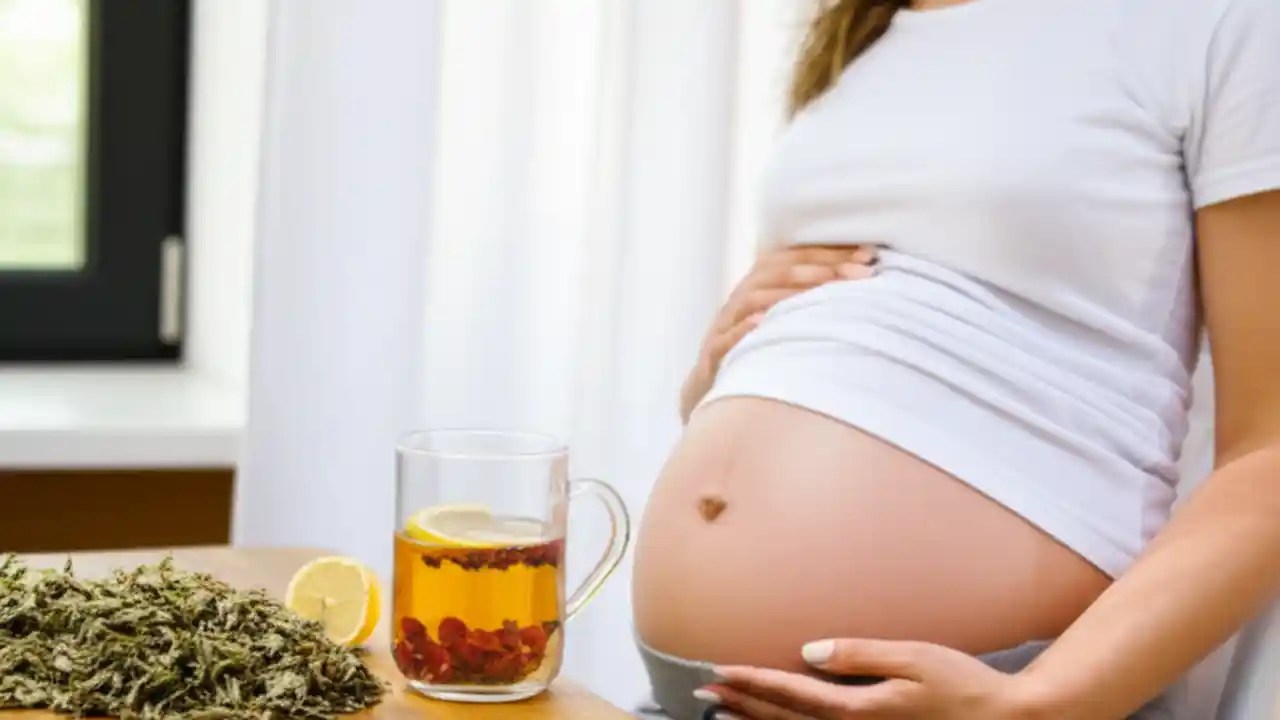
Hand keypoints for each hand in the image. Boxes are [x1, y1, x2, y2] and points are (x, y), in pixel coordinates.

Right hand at [680, 245, 877, 421]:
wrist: (711, 388)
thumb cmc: (758, 352)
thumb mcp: (783, 323)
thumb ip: (812, 301)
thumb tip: (867, 282)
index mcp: (759, 285)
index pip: (794, 258)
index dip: (830, 253)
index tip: (869, 256)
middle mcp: (741, 299)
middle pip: (778, 273)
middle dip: (821, 269)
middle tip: (860, 274)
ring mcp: (725, 325)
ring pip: (753, 299)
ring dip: (789, 294)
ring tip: (824, 292)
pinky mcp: (714, 353)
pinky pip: (727, 337)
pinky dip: (746, 328)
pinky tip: (766, 323)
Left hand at [703, 639, 1031, 718]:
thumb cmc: (965, 686)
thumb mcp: (914, 659)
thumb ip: (858, 655)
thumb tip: (808, 653)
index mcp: (860, 709)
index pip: (792, 694)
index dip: (752, 683)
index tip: (718, 673)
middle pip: (784, 719)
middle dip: (741, 705)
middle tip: (703, 692)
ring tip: (722, 715)